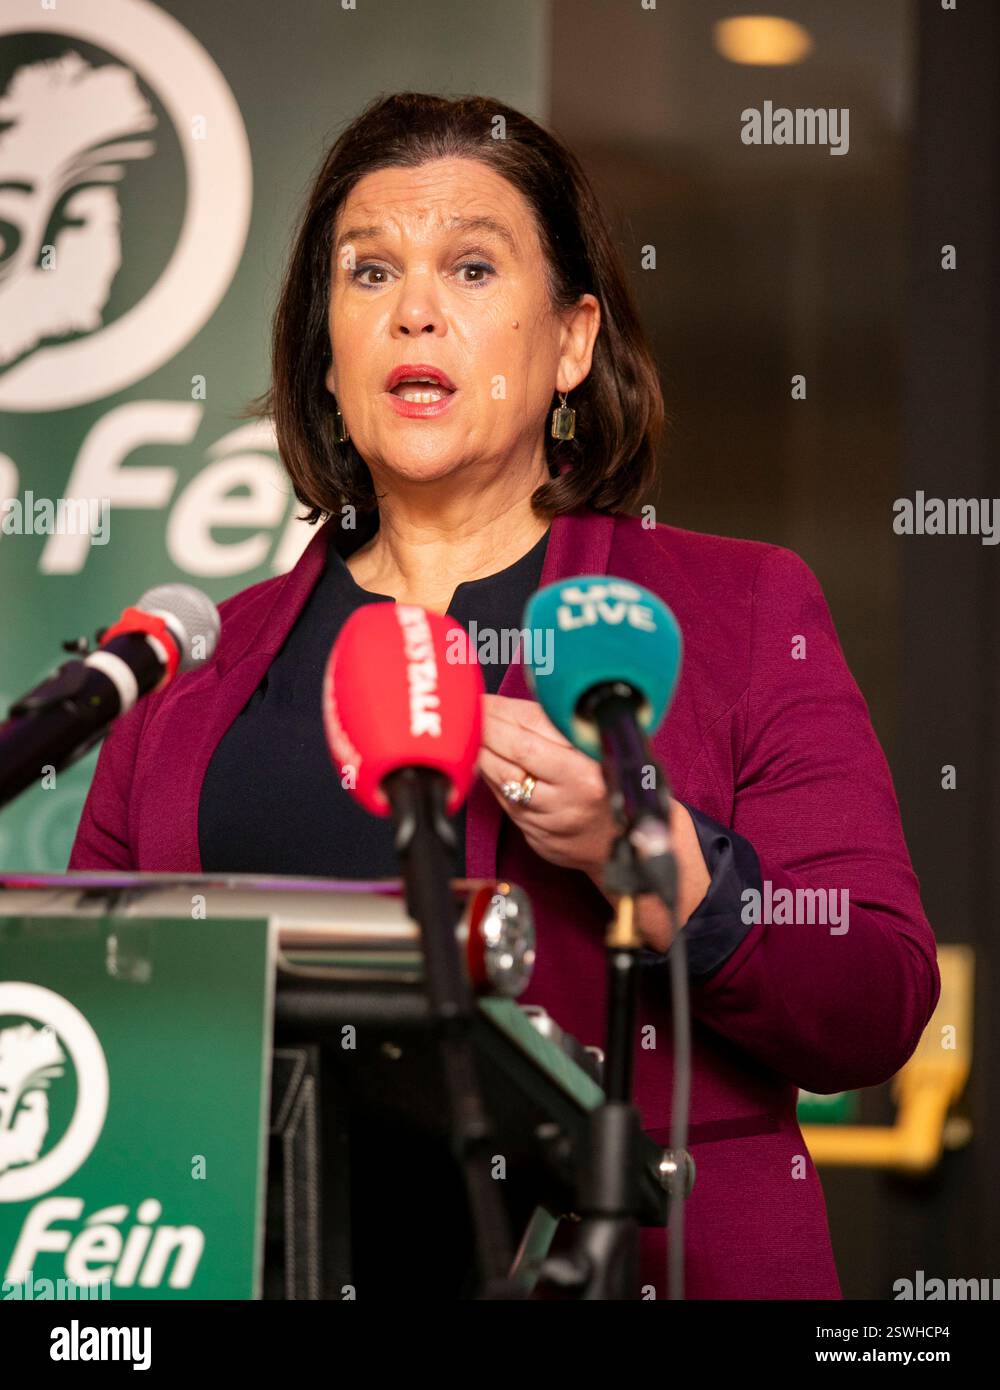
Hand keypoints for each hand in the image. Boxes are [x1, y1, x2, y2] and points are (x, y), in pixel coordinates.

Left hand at [476, 694, 711, 951]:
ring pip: (502, 780)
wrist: (631, 839)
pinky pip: (505, 803)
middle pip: (513, 753)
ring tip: (475, 736)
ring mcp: (554, 819)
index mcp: (591, 764)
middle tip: (470, 712)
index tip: (483, 699)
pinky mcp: (540, 838)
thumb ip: (560, 724)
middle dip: (485, 728)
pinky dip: (493, 780)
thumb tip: (508, 704)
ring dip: (482, 754)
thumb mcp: (599, 745)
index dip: (500, 712)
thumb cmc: (613, 780)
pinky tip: (489, 764)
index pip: (531, 730)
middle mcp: (574, 793)